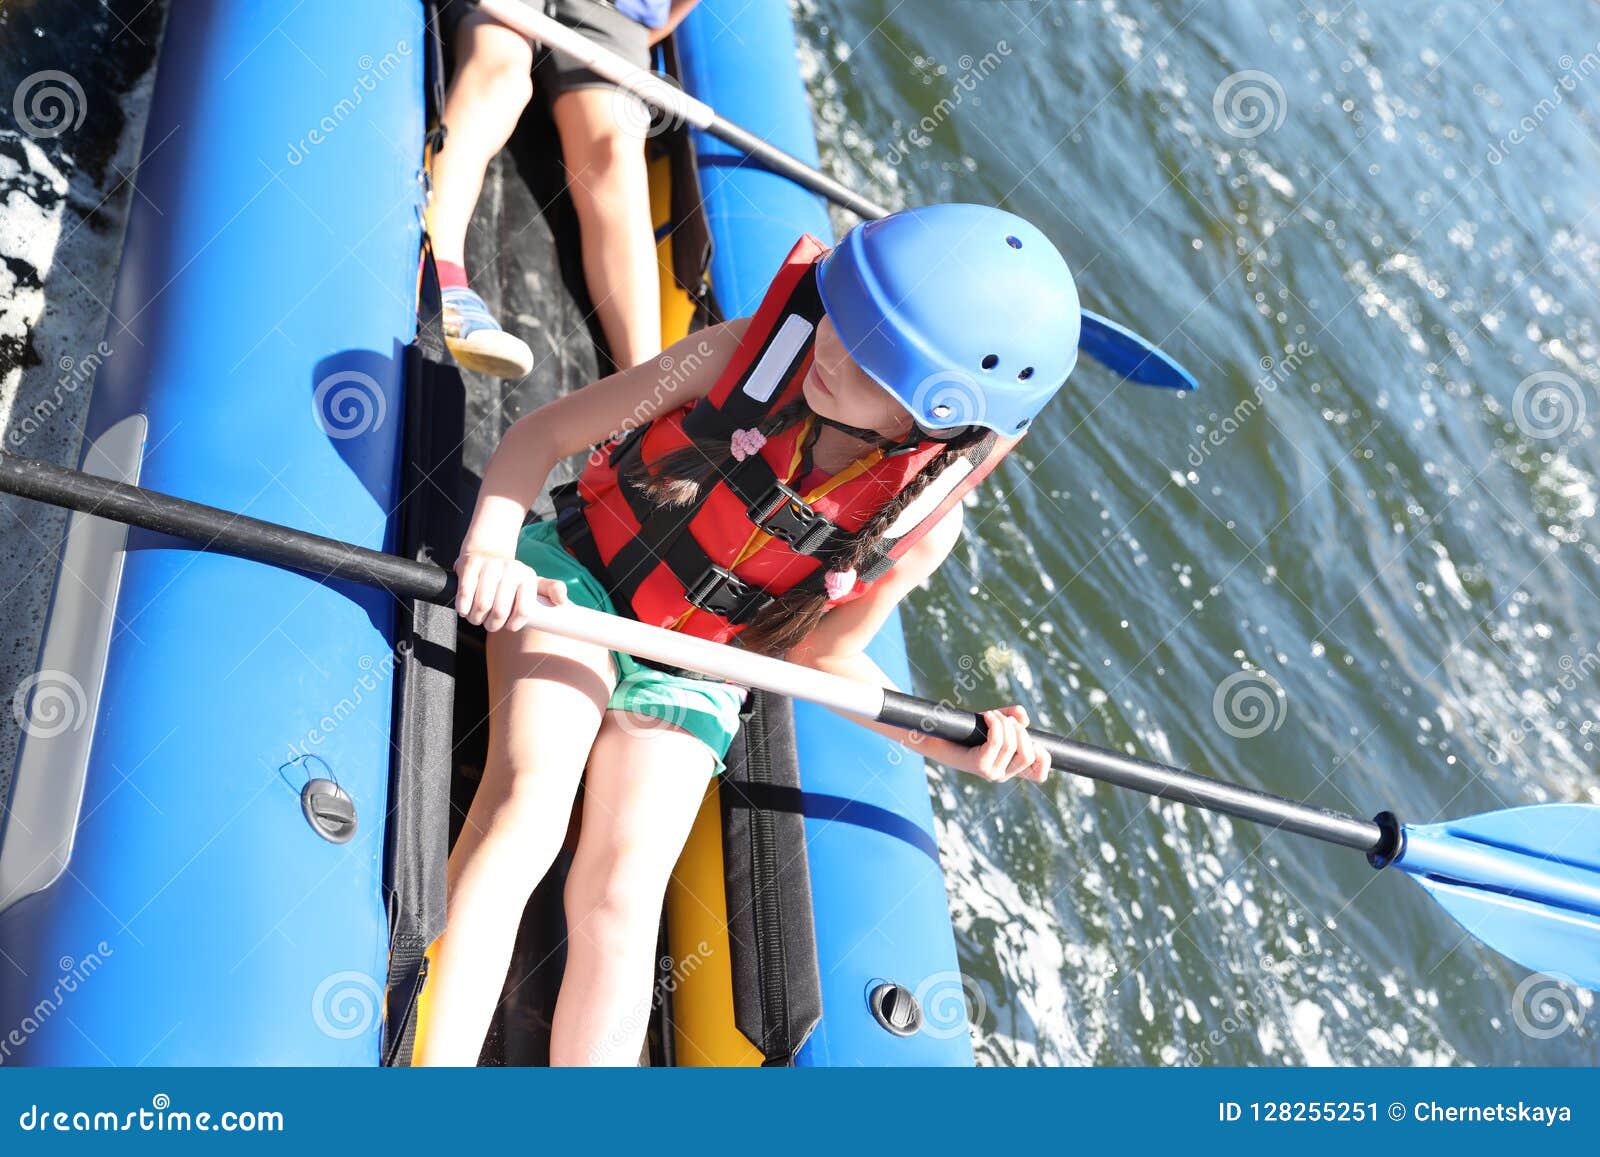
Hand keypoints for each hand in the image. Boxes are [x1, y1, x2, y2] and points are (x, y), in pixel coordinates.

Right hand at [454, 550, 567, 632]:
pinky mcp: (470, 565)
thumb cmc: (510, 577)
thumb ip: (551, 591)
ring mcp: (490, 566)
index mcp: (528, 577)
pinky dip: (463, 608)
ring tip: (477, 617)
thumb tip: (562, 601)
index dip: (512, 624)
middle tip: (489, 623)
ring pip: (481, 606)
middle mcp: (511, 569)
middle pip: (500, 612)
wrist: (486, 553)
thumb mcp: (533, 583)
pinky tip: (465, 609)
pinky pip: (464, 595)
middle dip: (492, 624)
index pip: (524, 611)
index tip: (507, 625)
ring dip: (476, 619)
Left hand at [928, 705, 1050, 782]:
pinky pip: (997, 741)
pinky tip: (987, 715)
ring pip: (1013, 745)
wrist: (936, 737)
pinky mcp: (980, 766)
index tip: (1033, 741)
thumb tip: (1023, 717)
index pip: (1039, 775)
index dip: (1044, 758)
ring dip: (1005, 723)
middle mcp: (1002, 775)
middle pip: (1029, 754)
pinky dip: (995, 724)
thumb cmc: (967, 730)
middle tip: (1004, 719)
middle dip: (1019, 730)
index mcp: (1009, 768)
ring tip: (992, 715)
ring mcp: (992, 773)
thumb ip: (1013, 719)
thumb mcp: (996, 722)